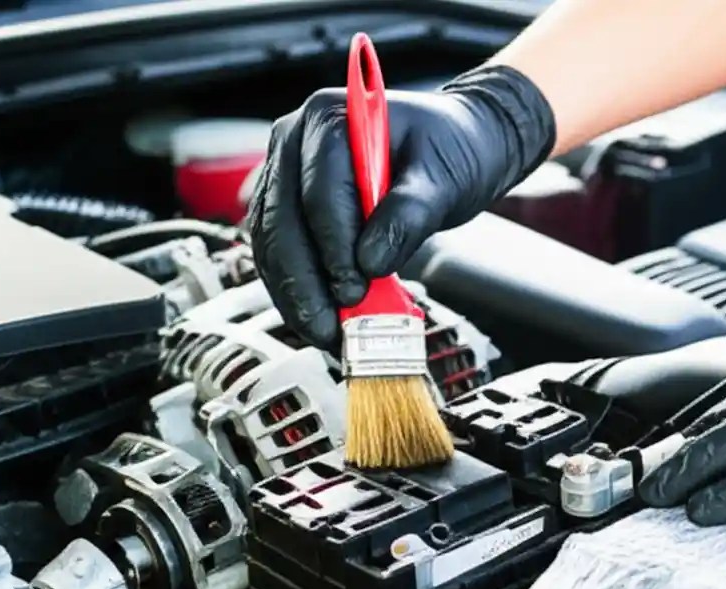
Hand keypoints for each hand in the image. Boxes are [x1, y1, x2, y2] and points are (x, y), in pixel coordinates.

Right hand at [245, 66, 554, 347]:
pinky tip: (317, 318)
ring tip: (324, 332)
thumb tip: (371, 261)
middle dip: (305, 282)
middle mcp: (294, 141)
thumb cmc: (451, 151)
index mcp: (330, 118)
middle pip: (281, 221)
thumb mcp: (444, 181)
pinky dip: (294, 289)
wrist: (455, 146)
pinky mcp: (287, 205)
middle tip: (330, 327)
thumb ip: (408, 216)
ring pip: (270, 243)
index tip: (354, 288)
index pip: (319, 192)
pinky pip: (277, 252)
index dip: (333, 247)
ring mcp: (284, 173)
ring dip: (293, 294)